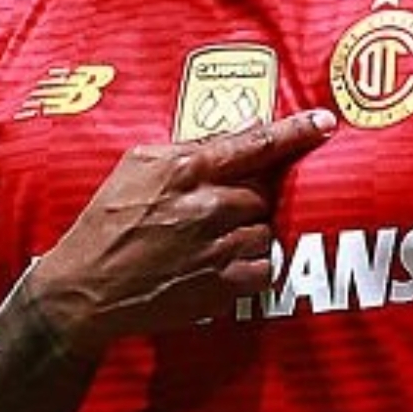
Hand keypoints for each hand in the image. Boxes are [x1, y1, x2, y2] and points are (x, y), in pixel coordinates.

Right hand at [28, 111, 334, 350]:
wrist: (86, 288)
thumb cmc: (106, 222)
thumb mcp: (137, 166)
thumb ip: (190, 146)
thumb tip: (242, 129)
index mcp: (185, 170)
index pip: (254, 143)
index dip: (295, 132)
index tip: (325, 123)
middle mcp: (206, 207)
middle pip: (264, 191)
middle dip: (250, 198)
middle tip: (218, 210)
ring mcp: (217, 249)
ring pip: (267, 230)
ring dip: (249, 233)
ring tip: (213, 240)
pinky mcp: (221, 287)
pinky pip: (265, 269)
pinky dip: (252, 266)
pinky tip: (223, 264)